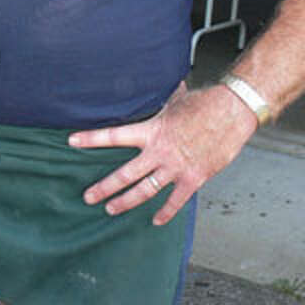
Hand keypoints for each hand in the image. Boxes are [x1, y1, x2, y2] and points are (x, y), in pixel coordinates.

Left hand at [68, 82, 257, 224]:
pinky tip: (155, 221)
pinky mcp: (194, 178)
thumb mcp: (174, 99)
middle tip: (88, 197)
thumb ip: (160, 100)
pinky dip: (166, 212)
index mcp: (151, 131)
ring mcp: (176, 167)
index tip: (71, 141)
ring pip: (145, 191)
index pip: (113, 135)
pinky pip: (176, 200)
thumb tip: (153, 83)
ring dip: (126, 202)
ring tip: (111, 209)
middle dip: (104, 187)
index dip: (91, 138)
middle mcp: (159, 152)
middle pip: (125, 174)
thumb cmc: (204, 103)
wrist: (233, 112)